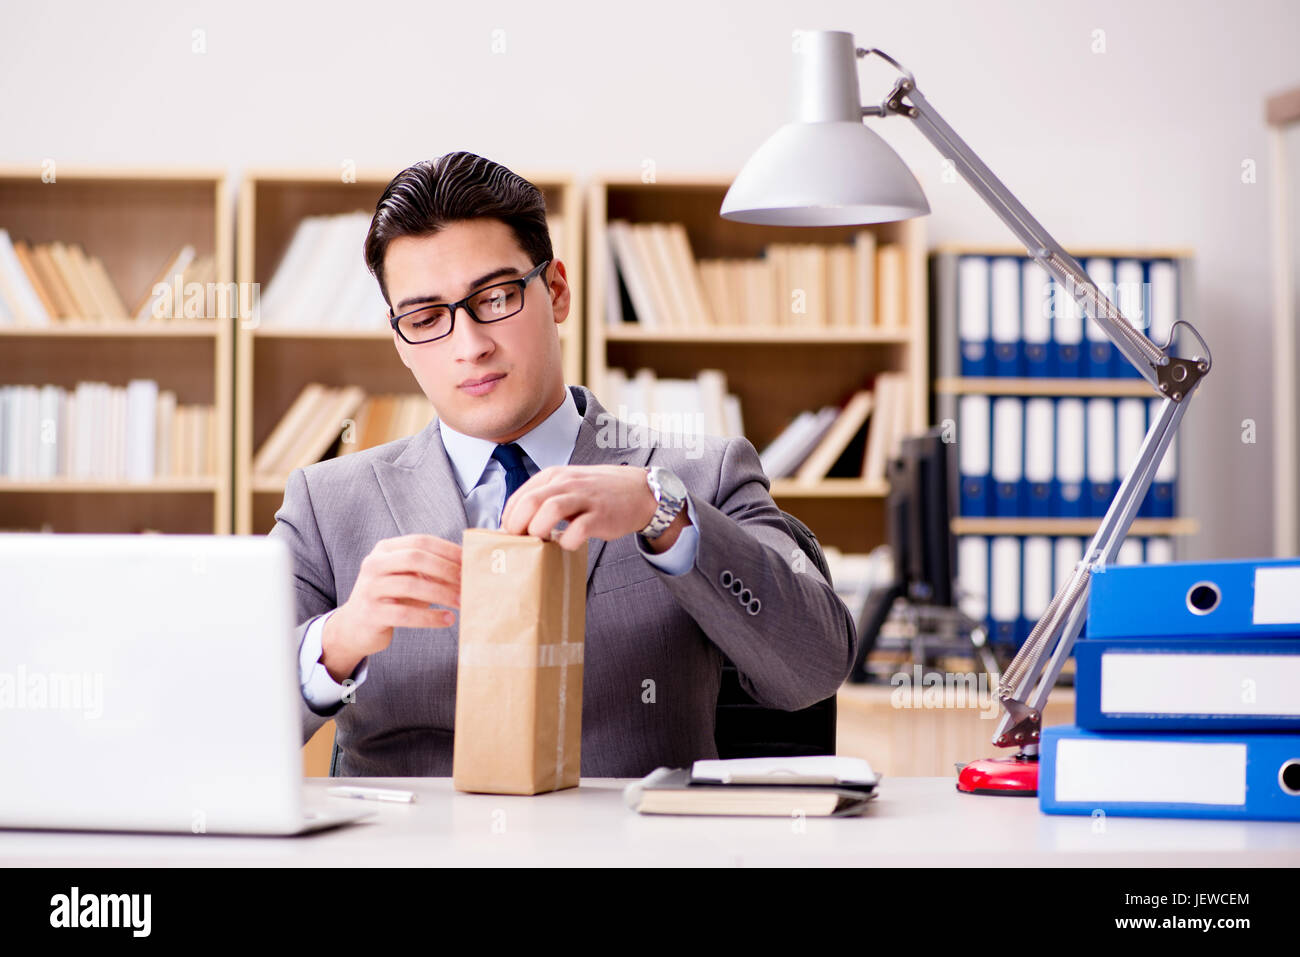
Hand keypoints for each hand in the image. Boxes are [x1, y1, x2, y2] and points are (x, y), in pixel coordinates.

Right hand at [321, 534, 460, 681]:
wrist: (354, 626)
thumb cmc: (390, 598)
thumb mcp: (405, 577)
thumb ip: (428, 568)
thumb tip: (467, 567)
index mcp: (384, 550)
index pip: (420, 542)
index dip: (446, 549)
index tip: (469, 560)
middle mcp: (374, 564)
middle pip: (415, 558)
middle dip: (445, 569)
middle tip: (468, 582)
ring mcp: (370, 588)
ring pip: (411, 585)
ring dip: (442, 593)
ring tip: (462, 602)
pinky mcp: (371, 614)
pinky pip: (405, 614)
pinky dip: (430, 617)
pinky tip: (448, 619)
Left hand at [499, 464, 678, 551]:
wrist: (639, 491)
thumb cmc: (597, 494)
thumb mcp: (568, 486)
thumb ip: (544, 499)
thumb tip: (516, 525)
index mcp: (554, 476)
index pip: (520, 497)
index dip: (509, 520)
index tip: (510, 536)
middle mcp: (567, 483)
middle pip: (530, 502)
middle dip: (518, 526)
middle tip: (519, 543)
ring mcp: (585, 498)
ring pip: (550, 510)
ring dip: (539, 531)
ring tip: (540, 544)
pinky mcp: (600, 515)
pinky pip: (577, 530)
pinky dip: (566, 542)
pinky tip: (566, 545)